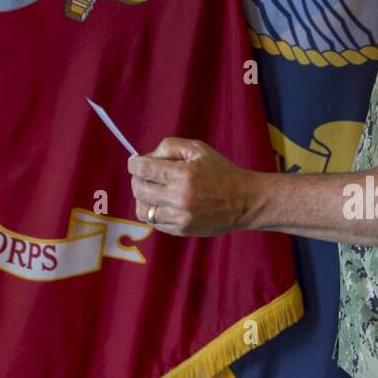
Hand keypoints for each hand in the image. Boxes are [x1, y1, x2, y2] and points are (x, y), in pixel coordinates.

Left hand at [128, 137, 255, 236]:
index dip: (134, 163)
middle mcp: (180, 197)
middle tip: (145, 175)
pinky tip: (163, 203)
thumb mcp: (198, 149)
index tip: (135, 162)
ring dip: (142, 198)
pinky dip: (153, 212)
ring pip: (142, 210)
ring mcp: (180, 217)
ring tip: (153, 191)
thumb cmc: (220, 171)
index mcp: (183, 174)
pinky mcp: (182, 230)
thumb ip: (169, 147)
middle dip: (137, 179)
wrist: (244, 201)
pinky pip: (154, 222)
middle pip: (139, 189)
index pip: (143, 169)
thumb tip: (146, 157)